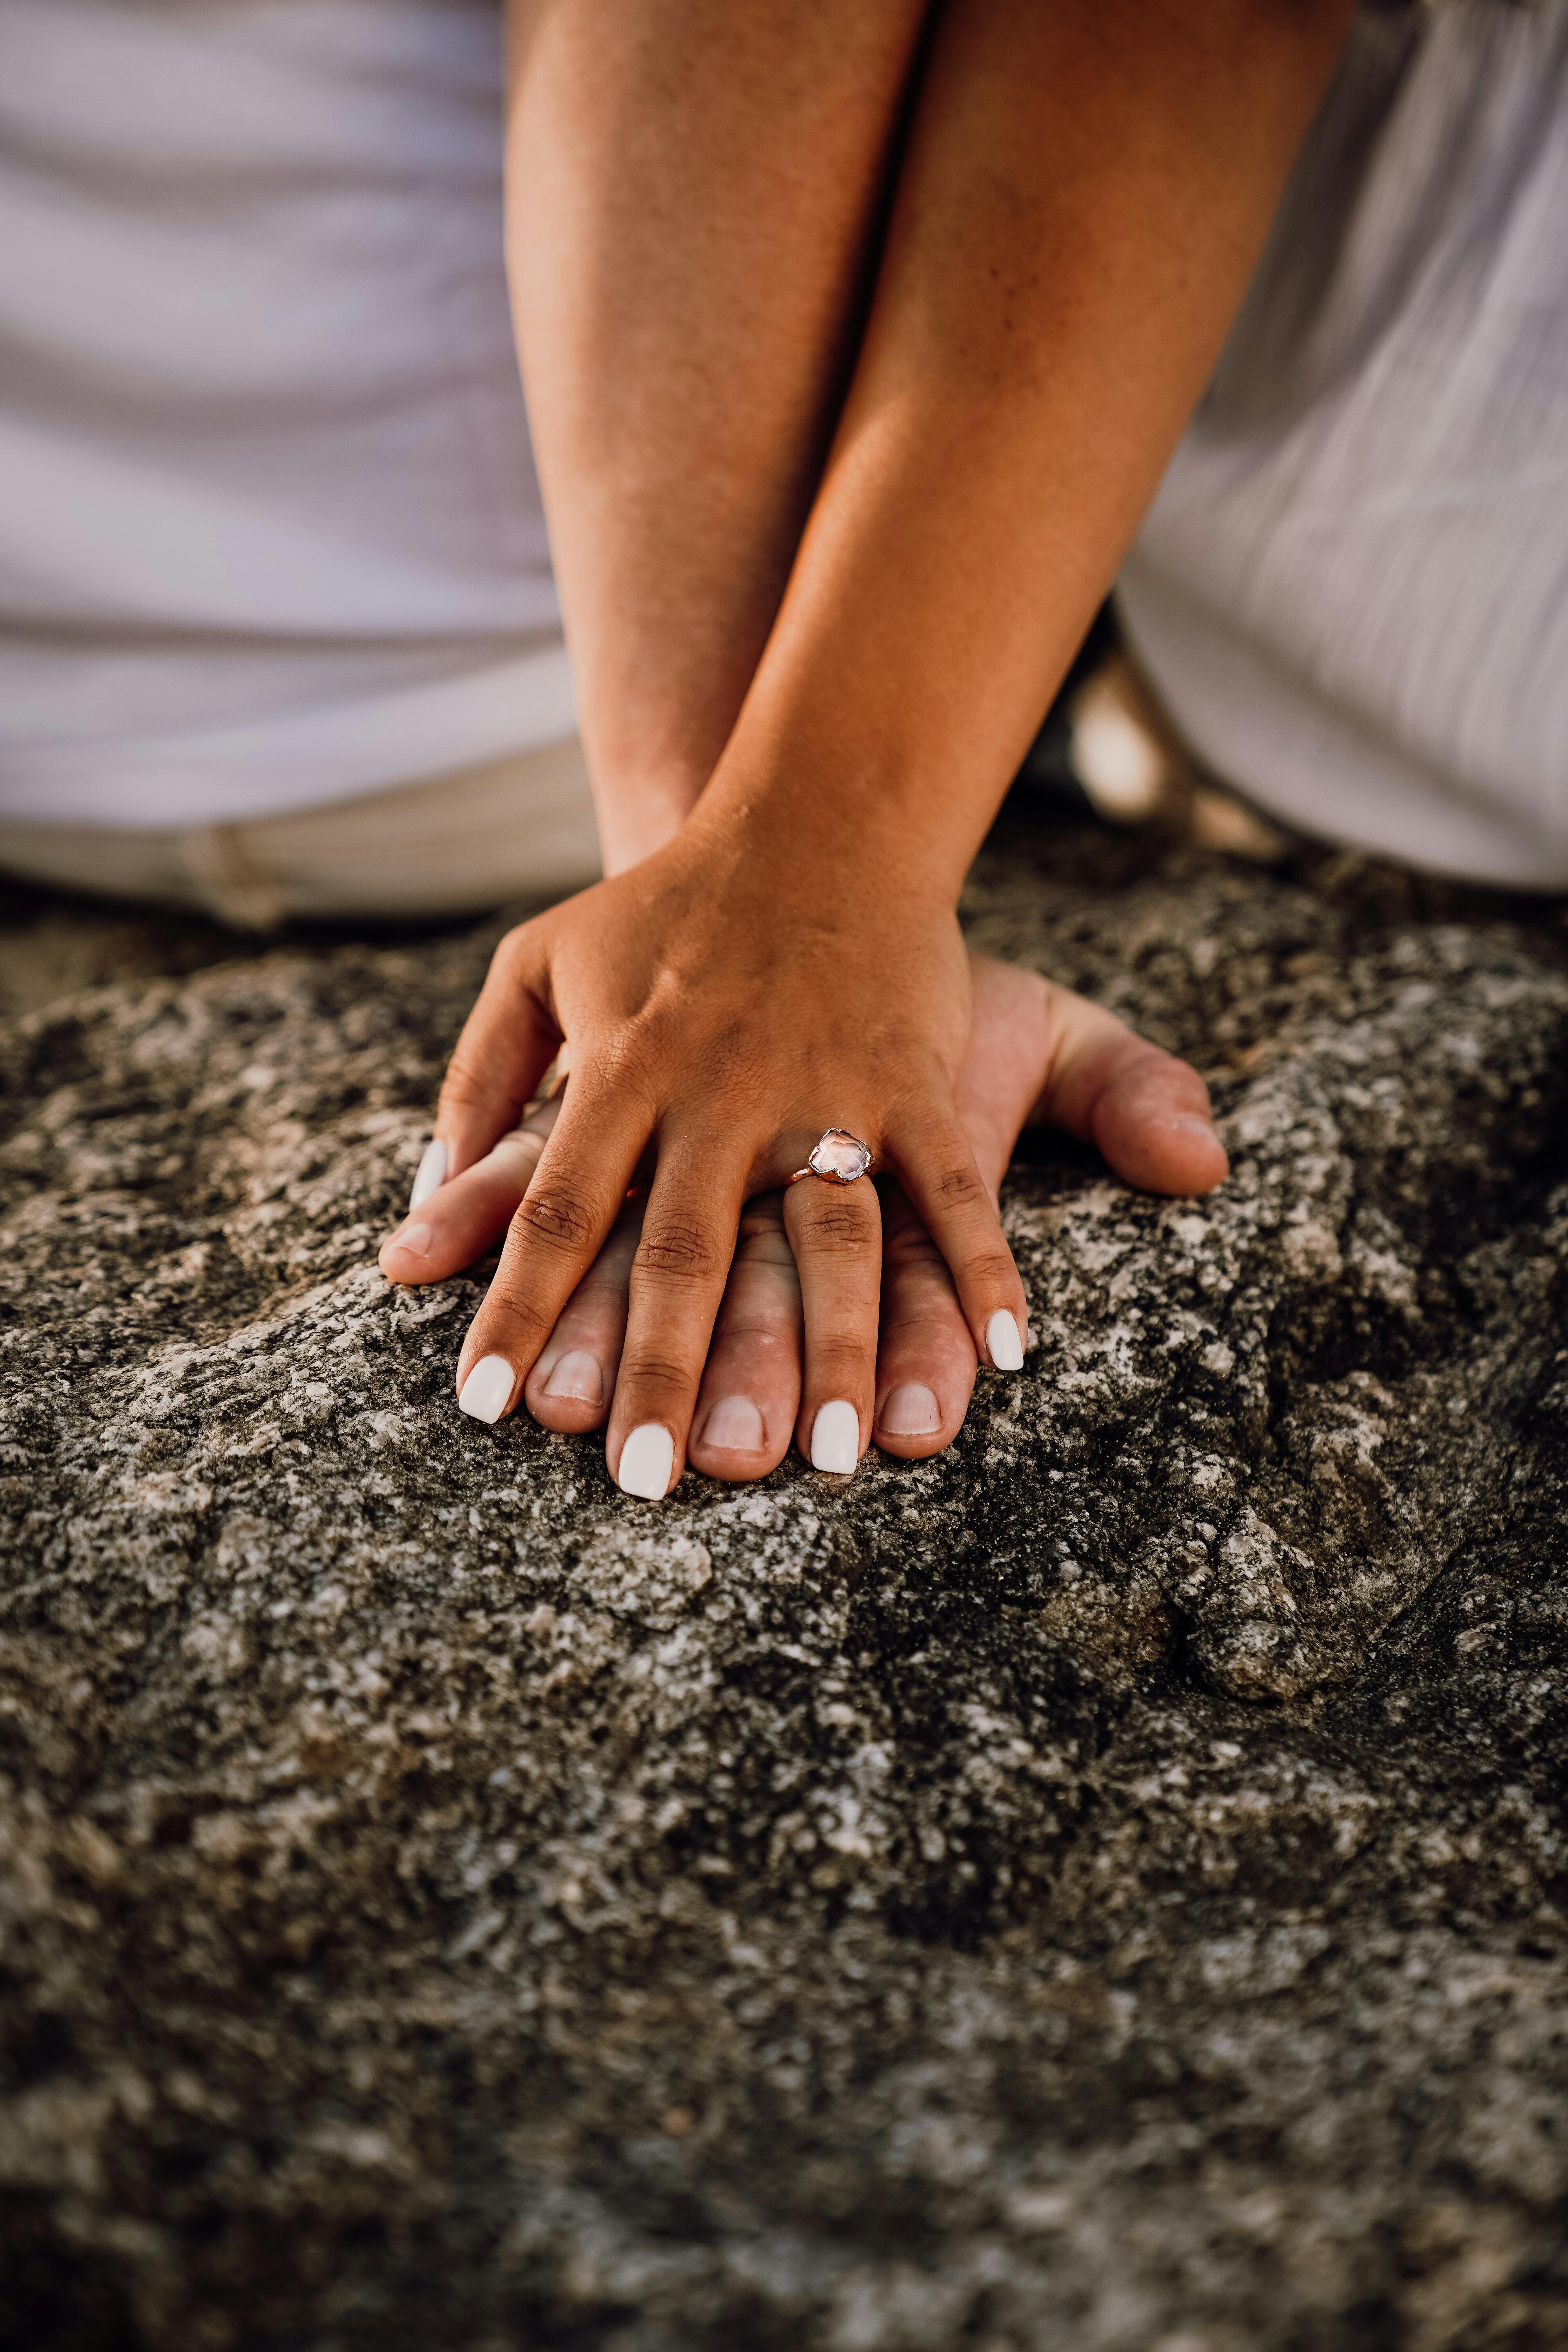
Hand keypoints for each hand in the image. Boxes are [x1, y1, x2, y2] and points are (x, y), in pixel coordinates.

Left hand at [396, 814, 1026, 1494]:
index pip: (554, 1208)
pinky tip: (1007, 1357)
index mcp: (623, 1066)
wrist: (811, 818)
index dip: (515, 1308)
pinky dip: (985, 1267)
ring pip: (825, 1237)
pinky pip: (955, 1189)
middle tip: (644, 1481)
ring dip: (835, 1350)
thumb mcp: (535, 961)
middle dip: (660, 1368)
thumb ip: (476, 1078)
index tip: (481, 1407)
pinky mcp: (913, 1080)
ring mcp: (826, 1087)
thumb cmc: (664, 907)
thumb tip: (417, 1210)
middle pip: (681, 1249)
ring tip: (832, 1458)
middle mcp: (719, 1090)